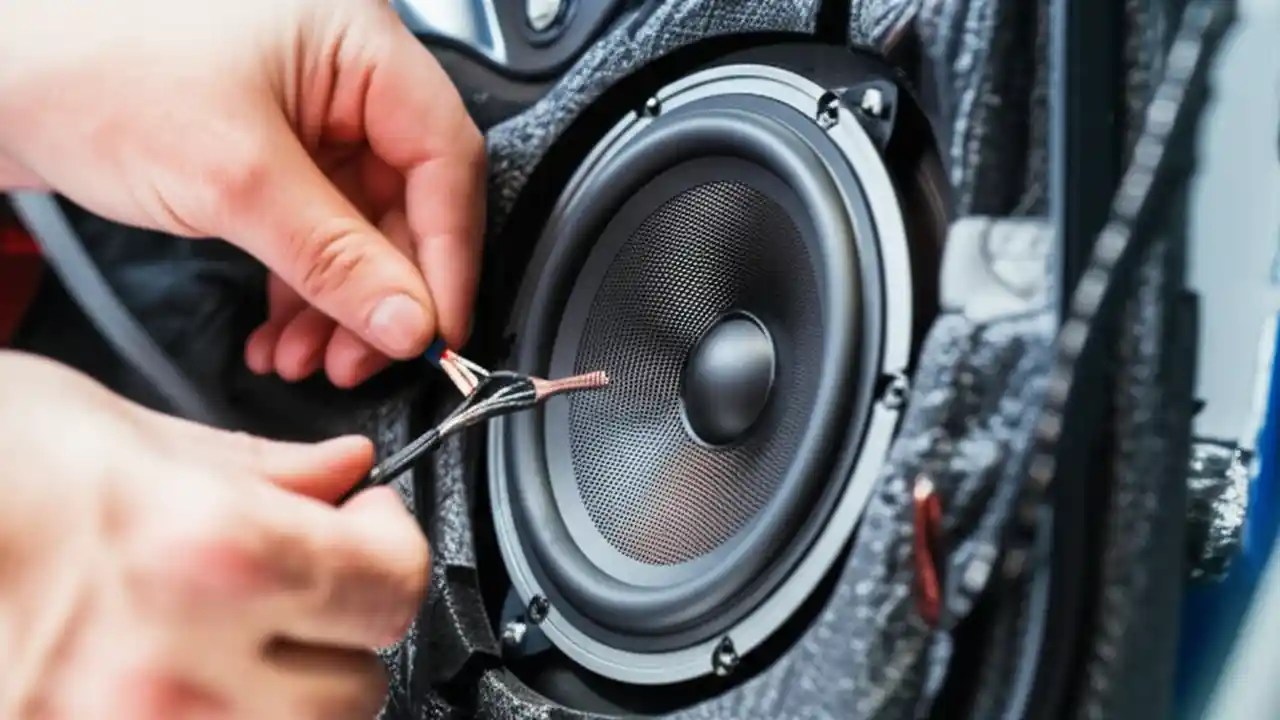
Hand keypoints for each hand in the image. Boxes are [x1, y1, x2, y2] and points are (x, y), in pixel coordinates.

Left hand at [0, 0, 485, 387]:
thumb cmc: (86, 64)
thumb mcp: (234, 177)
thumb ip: (335, 259)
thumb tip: (409, 320)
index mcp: (358, 43)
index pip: (444, 158)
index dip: (447, 254)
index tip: (434, 330)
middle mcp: (341, 74)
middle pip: (403, 200)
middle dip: (380, 292)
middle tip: (363, 356)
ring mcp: (303, 113)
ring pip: (356, 226)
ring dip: (336, 302)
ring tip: (309, 357)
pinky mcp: (263, 150)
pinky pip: (310, 228)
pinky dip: (299, 287)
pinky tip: (281, 332)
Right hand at [0, 352, 429, 718]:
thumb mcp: (110, 426)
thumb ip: (255, 463)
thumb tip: (344, 474)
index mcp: (204, 552)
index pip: (394, 583)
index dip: (392, 547)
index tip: (367, 530)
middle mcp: (178, 670)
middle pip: (360, 682)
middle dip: (345, 630)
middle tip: (302, 588)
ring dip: (293, 694)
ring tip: (234, 641)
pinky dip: (225, 716)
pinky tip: (182, 683)